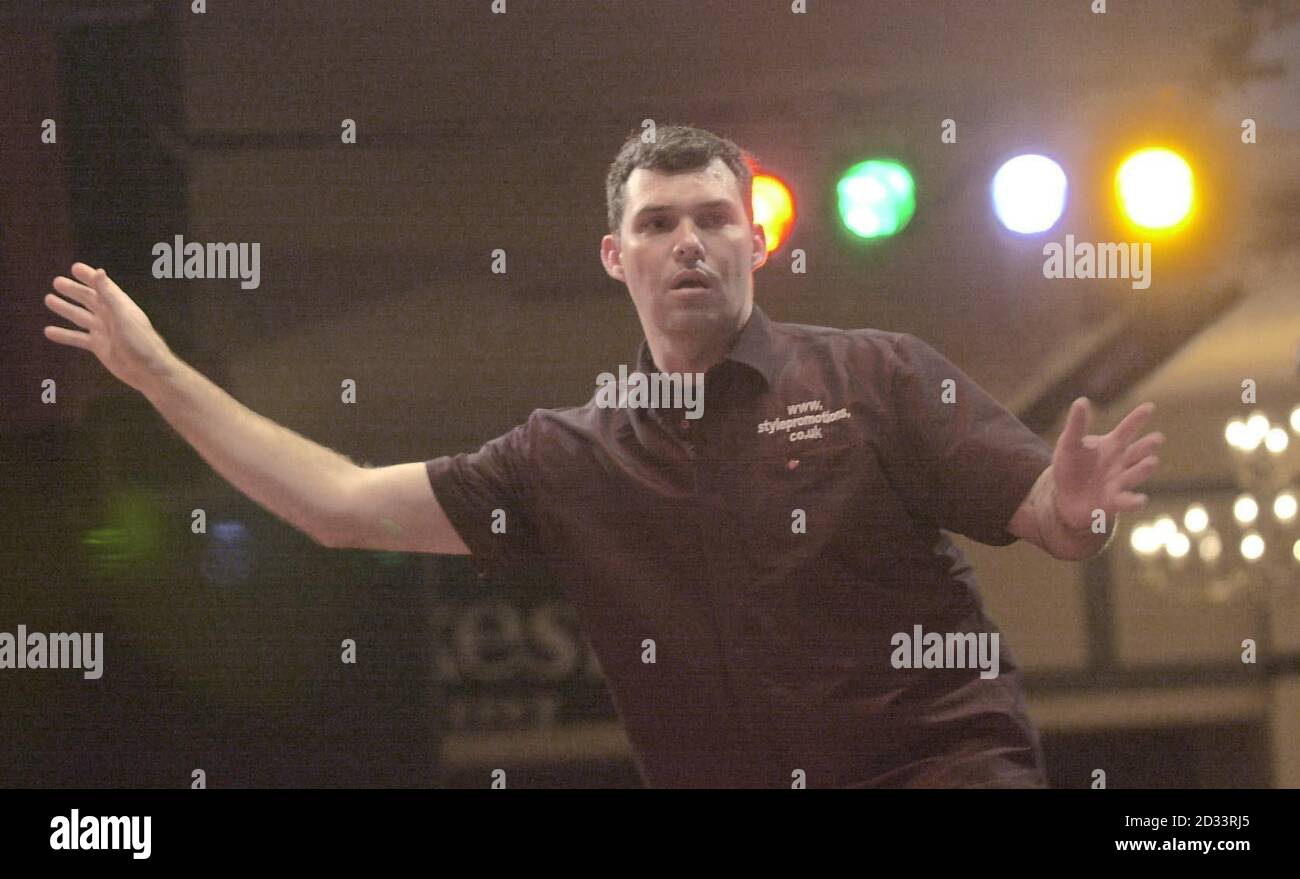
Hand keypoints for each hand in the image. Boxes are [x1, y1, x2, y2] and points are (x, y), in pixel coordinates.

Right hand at [43, 263, 173, 393]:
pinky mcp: (99, 346)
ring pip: (80, 317)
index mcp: (119, 305)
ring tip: (48, 300)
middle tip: (56, 282)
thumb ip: (109, 295)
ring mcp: (104, 331)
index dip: (90, 277)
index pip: (102, 287)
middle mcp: (110, 316)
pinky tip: (48, 332)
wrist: (148, 371)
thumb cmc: (140, 342)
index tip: (75, 267)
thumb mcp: (123, 316)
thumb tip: (100, 272)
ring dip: (66, 309)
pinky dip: (64, 335)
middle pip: (88, 299)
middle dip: (74, 291)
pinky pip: (78, 338)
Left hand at [1051, 397, 1163, 530]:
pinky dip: (1133, 501)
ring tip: (1152, 462)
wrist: (1065, 497)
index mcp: (1112, 446)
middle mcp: (1120, 463)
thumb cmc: (1071, 467)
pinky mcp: (1113, 502)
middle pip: (1136, 452)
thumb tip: (1081, 400)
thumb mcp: (1069, 444)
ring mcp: (1119, 482)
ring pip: (1135, 474)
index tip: (1149, 406)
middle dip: (1146, 446)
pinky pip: (1125, 501)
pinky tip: (1141, 499)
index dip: (1137, 419)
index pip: (1126, 430)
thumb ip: (1077, 425)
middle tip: (1157, 438)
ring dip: (1143, 469)